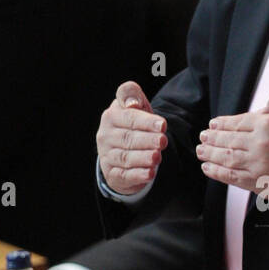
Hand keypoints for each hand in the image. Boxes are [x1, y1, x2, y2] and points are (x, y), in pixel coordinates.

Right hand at [97, 81, 166, 195]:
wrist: (125, 148)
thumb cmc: (134, 123)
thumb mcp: (135, 105)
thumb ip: (131, 94)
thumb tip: (132, 104)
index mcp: (111, 116)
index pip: (129, 118)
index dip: (146, 122)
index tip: (162, 125)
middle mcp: (105, 136)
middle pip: (127, 138)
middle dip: (147, 140)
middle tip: (163, 141)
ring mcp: (107, 156)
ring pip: (125, 158)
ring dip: (142, 158)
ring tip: (157, 157)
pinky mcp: (112, 174)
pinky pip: (124, 175)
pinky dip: (138, 175)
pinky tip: (150, 174)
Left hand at [196, 91, 268, 197]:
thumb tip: (263, 106)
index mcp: (268, 124)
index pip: (236, 122)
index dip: (222, 124)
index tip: (213, 125)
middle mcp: (259, 145)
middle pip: (227, 141)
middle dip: (211, 139)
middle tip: (202, 138)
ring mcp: (258, 166)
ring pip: (226, 159)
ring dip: (210, 155)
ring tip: (201, 152)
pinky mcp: (260, 184)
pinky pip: (233, 178)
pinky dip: (218, 173)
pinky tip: (210, 169)